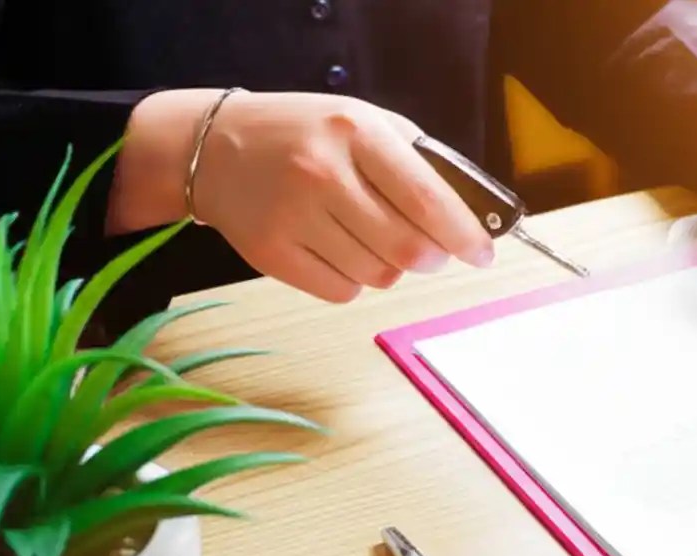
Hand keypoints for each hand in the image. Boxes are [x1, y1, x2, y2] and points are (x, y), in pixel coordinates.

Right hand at [109, 90, 493, 302]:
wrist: (213, 147)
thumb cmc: (306, 135)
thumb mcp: (362, 122)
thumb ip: (417, 161)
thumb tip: (470, 213)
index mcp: (356, 132)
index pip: (427, 199)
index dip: (464, 235)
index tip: (483, 254)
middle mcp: (322, 172)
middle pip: (407, 248)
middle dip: (433, 258)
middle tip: (432, 253)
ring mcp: (292, 215)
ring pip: (378, 276)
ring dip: (392, 267)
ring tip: (371, 239)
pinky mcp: (270, 253)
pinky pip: (342, 292)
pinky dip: (355, 281)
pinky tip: (339, 250)